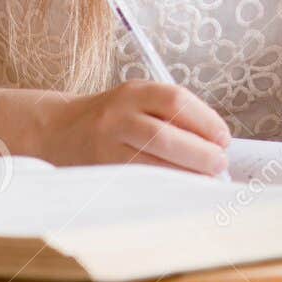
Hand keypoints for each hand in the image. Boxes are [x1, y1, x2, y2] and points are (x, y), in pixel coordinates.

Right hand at [39, 80, 232, 174]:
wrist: (58, 130)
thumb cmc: (112, 117)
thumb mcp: (138, 101)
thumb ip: (172, 114)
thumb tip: (216, 142)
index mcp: (134, 92)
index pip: (176, 100)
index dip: (206, 120)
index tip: (224, 138)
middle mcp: (118, 117)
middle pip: (165, 135)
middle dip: (200, 153)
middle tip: (220, 163)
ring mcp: (106, 147)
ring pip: (151, 164)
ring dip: (185, 174)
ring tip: (206, 179)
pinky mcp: (100, 173)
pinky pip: (138, 183)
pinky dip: (165, 187)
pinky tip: (179, 189)